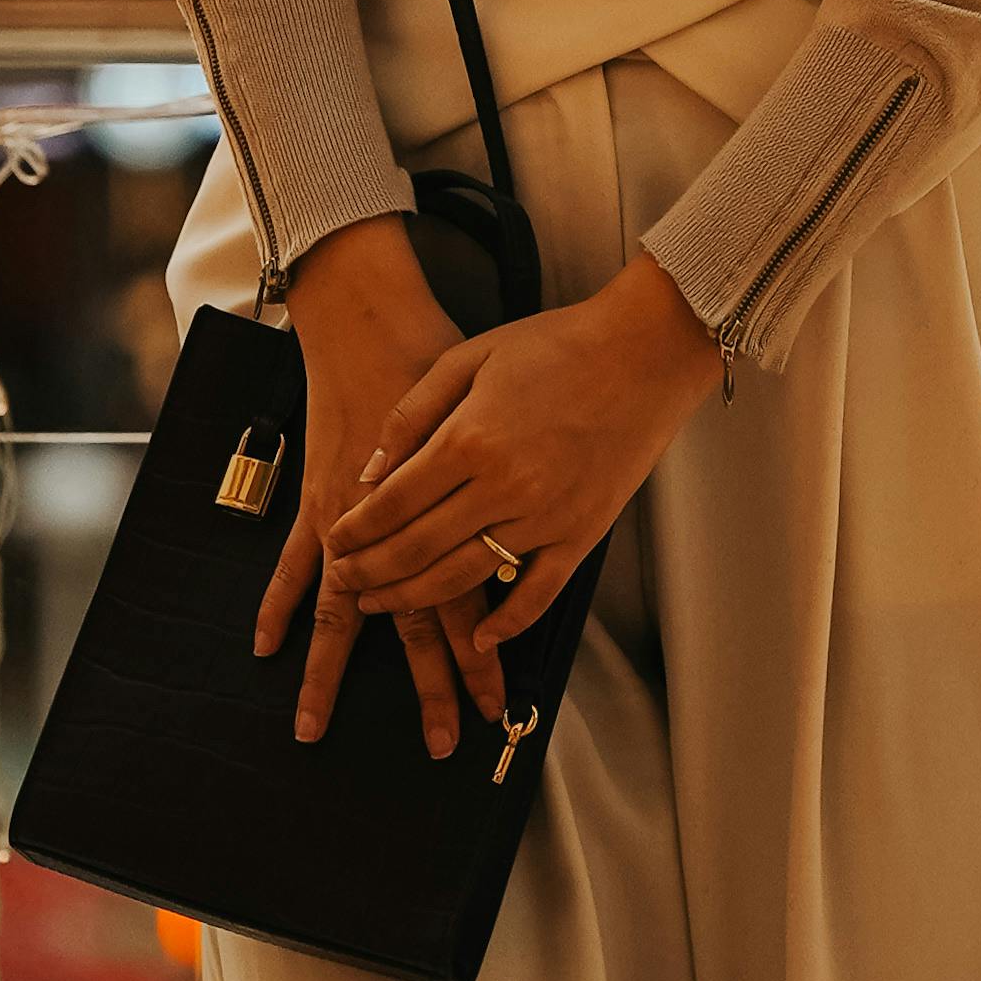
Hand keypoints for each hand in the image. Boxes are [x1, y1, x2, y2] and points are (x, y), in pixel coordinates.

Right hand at [252, 213, 511, 758]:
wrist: (379, 319)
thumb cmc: (448, 362)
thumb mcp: (500, 423)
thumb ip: (509, 483)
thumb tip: (516, 538)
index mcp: (460, 507)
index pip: (473, 604)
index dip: (480, 658)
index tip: (491, 706)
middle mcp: (405, 525)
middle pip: (419, 623)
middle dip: (430, 685)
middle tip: (439, 740)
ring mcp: (353, 515)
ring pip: (350, 609)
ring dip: (336, 671)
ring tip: (317, 726)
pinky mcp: (319, 495)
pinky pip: (292, 561)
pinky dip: (277, 603)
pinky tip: (264, 644)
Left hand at [329, 260, 719, 630]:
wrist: (645, 350)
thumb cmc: (558, 344)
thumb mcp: (471, 356)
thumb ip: (413, 413)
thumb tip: (370, 470)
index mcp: (469, 440)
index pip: (392, 504)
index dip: (355, 530)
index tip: (334, 542)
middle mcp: (503, 487)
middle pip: (418, 549)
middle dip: (371, 572)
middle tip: (346, 582)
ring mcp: (545, 517)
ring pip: (465, 578)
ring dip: (416, 599)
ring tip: (384, 604)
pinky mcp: (582, 533)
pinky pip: (538, 593)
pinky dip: (507, 623)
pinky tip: (480, 636)